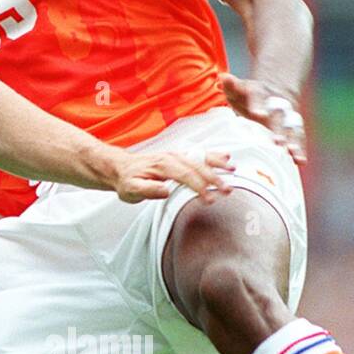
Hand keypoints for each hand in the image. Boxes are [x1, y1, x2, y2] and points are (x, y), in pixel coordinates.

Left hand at [112, 149, 234, 203]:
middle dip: (214, 178)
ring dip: (218, 164)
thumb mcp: (131, 189)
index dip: (199, 187)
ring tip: (233, 170)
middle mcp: (171, 157)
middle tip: (227, 190)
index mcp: (162, 165)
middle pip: (197, 167)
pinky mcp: (179, 157)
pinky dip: (213, 155)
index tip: (209, 199)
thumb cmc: (126, 180)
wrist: (120, 168)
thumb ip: (147, 190)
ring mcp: (176, 155)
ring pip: (201, 158)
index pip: (186, 176)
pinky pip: (199, 154)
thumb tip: (165, 191)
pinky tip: (226, 157)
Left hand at [219, 73, 306, 164]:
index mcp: (259, 92)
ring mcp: (286, 116)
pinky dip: (300, 148)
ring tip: (293, 153)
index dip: (258, 104)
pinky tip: (300, 161)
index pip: (257, 96)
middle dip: (279, 129)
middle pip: (278, 116)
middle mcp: (275, 104)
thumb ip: (232, 85)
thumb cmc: (246, 94)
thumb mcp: (237, 88)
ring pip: (291, 127)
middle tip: (277, 141)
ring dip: (293, 140)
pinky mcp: (291, 127)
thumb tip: (224, 77)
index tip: (258, 114)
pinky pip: (297, 137)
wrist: (273, 89)